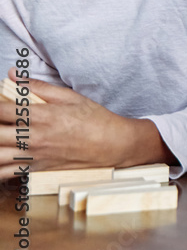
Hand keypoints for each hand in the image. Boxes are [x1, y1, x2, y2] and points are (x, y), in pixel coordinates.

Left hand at [0, 69, 172, 178]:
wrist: (113, 145)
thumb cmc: (95, 119)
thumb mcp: (70, 96)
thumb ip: (38, 87)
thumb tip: (14, 76)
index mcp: (41, 116)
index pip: (1, 110)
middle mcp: (34, 137)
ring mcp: (34, 156)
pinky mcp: (36, 170)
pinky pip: (6, 174)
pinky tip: (0, 158)